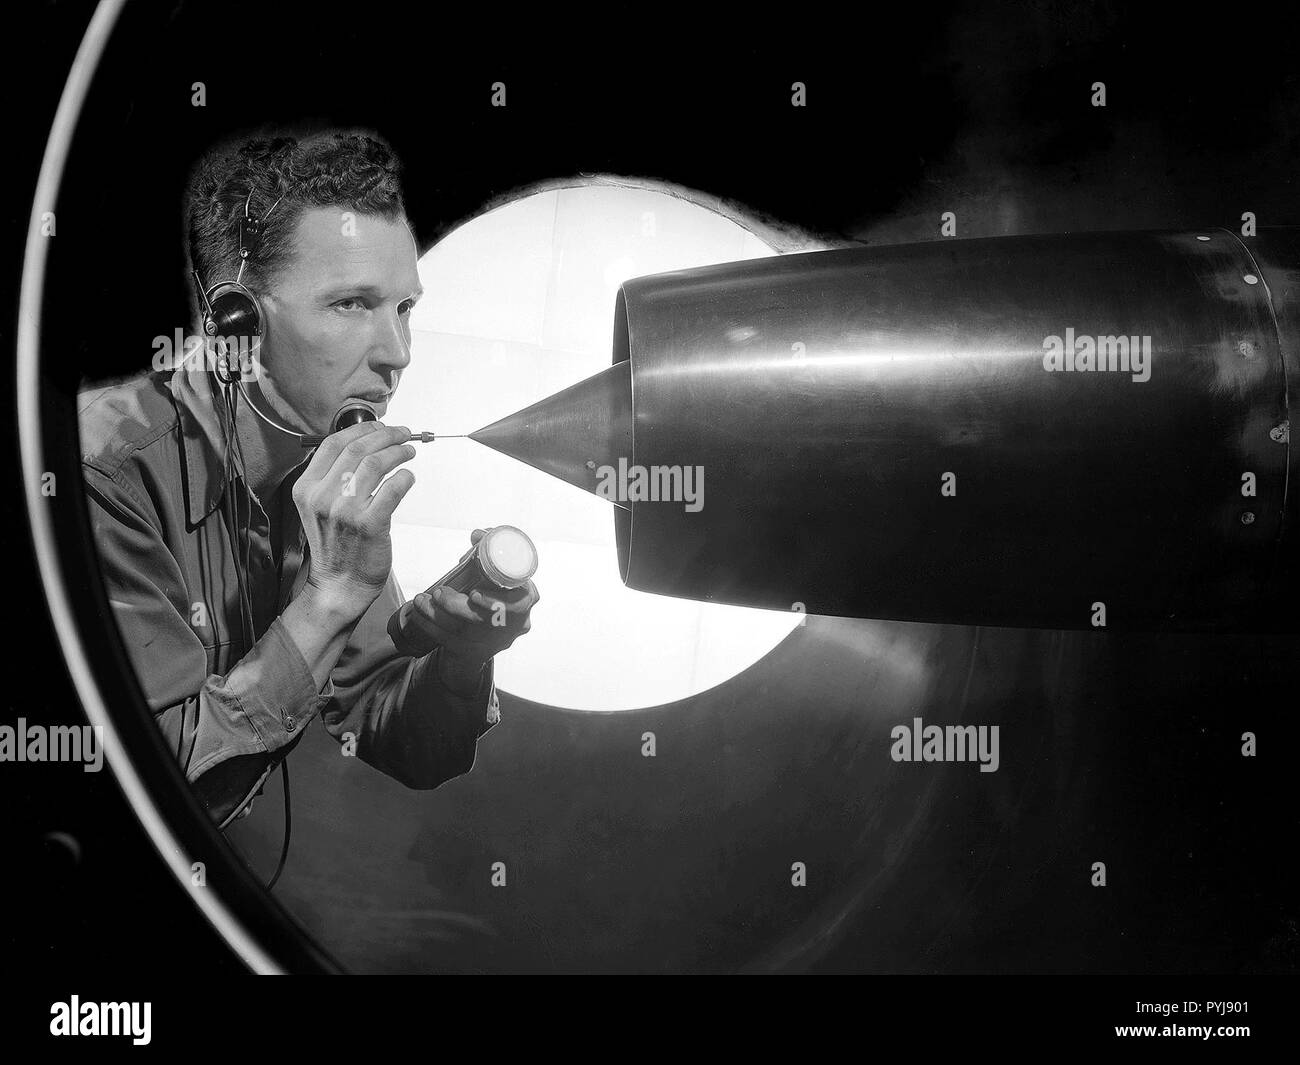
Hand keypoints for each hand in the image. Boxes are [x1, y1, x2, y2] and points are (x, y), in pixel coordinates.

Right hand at [292, 421, 416, 620]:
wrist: (339, 585)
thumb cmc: (336, 546)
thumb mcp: (320, 508)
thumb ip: (333, 479)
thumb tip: (365, 446)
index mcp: (306, 488)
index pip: (333, 444)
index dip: (361, 429)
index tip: (379, 427)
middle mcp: (321, 496)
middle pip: (357, 448)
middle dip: (385, 435)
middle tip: (402, 434)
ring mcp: (344, 511)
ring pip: (375, 463)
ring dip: (398, 452)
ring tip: (408, 452)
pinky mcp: (369, 524)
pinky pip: (392, 488)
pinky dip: (404, 477)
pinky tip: (408, 477)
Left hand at [410, 529, 539, 688]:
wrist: (491, 629)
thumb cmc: (498, 590)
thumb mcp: (502, 572)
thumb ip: (490, 551)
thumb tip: (478, 535)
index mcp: (525, 600)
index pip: (517, 606)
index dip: (495, 602)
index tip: (474, 594)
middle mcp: (514, 625)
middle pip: (485, 623)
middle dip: (457, 607)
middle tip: (438, 593)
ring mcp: (494, 642)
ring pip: (464, 632)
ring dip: (437, 615)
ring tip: (421, 600)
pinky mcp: (474, 652)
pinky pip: (449, 642)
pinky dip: (430, 626)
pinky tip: (418, 613)